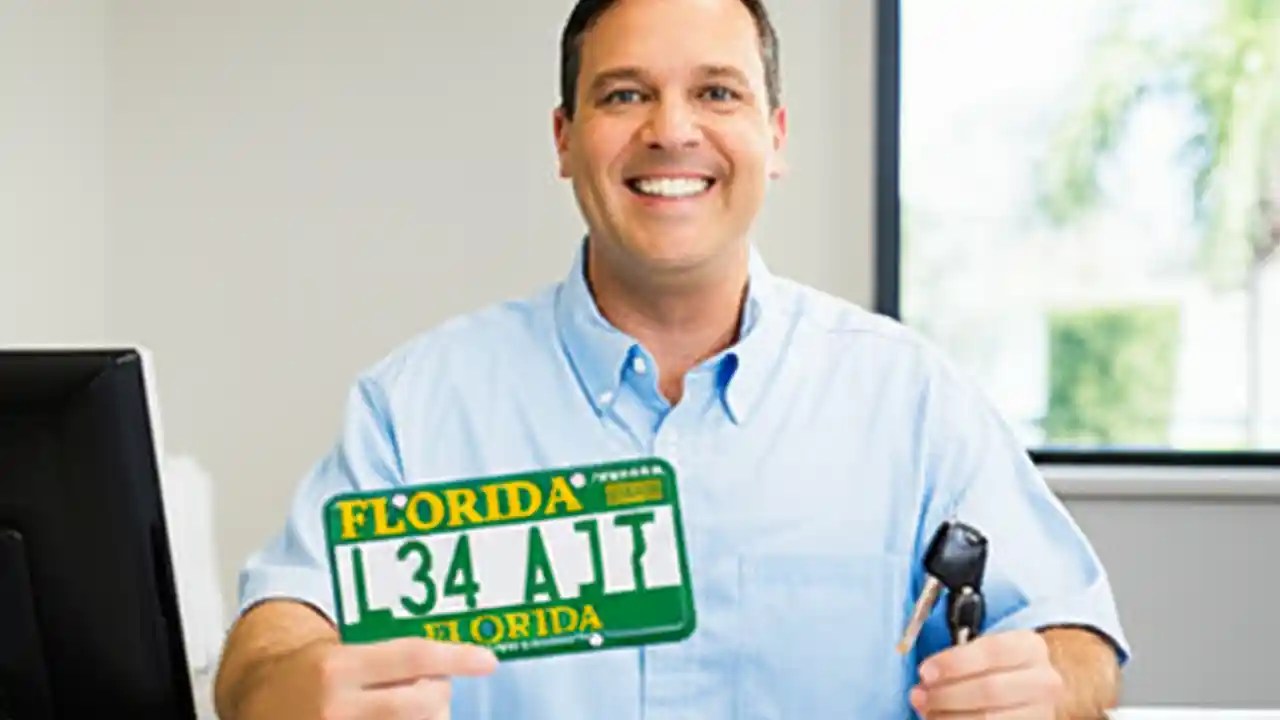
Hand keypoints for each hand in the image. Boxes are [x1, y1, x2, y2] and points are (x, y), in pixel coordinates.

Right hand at [236, 636, 497, 719]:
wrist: (257, 701)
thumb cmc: (306, 675)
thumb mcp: (339, 653)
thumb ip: (385, 658)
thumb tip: (446, 662)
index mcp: (337, 667)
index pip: (412, 657)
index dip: (456, 658)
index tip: (487, 660)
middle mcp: (337, 705)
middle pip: (422, 702)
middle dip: (441, 695)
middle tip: (436, 689)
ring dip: (429, 718)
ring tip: (416, 709)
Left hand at [910, 630, 1063, 718]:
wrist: (1032, 690)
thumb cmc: (997, 666)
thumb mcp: (985, 651)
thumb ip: (958, 659)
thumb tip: (925, 680)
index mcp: (1029, 647)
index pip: (992, 651)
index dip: (954, 662)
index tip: (925, 672)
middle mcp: (1043, 680)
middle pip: (990, 690)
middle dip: (947, 695)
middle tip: (918, 696)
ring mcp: (1042, 711)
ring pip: (990, 719)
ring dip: (949, 717)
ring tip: (926, 711)